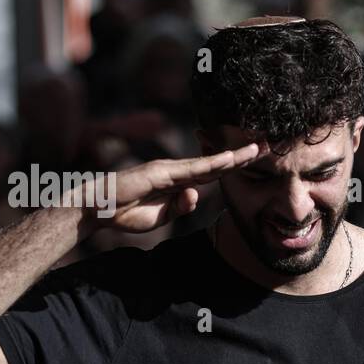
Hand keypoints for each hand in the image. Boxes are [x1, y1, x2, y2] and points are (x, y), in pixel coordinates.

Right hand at [72, 143, 263, 234]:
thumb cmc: (126, 212)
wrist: (97, 209)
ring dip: (233, 156)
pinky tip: (228, 160)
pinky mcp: (158, 172)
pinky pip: (189, 169)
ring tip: (256, 149)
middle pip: (215, 163)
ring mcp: (167, 169)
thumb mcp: (161, 217)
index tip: (255, 161)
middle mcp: (175, 171)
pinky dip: (210, 164)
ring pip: (207, 163)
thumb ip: (180, 206)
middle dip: (241, 156)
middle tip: (266, 146)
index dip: (234, 167)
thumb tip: (195, 195)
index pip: (212, 173)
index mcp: (178, 182)